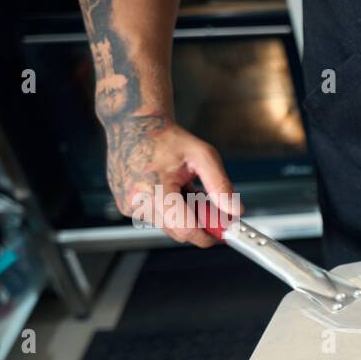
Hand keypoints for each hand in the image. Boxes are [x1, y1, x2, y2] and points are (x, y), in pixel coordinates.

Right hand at [103, 113, 241, 246]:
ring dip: (182, 213)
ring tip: (181, 187)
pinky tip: (169, 189)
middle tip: (204, 198)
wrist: (134, 125)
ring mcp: (129, 205)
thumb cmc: (165, 137)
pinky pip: (157, 219)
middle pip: (180, 232)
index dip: (208, 234)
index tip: (221, 232)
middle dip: (197, 220)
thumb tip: (234, 211)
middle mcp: (137, 200)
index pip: (186, 229)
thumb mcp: (202, 155)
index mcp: (154, 189)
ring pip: (169, 227)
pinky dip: (168, 209)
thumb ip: (220, 185)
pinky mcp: (125, 206)